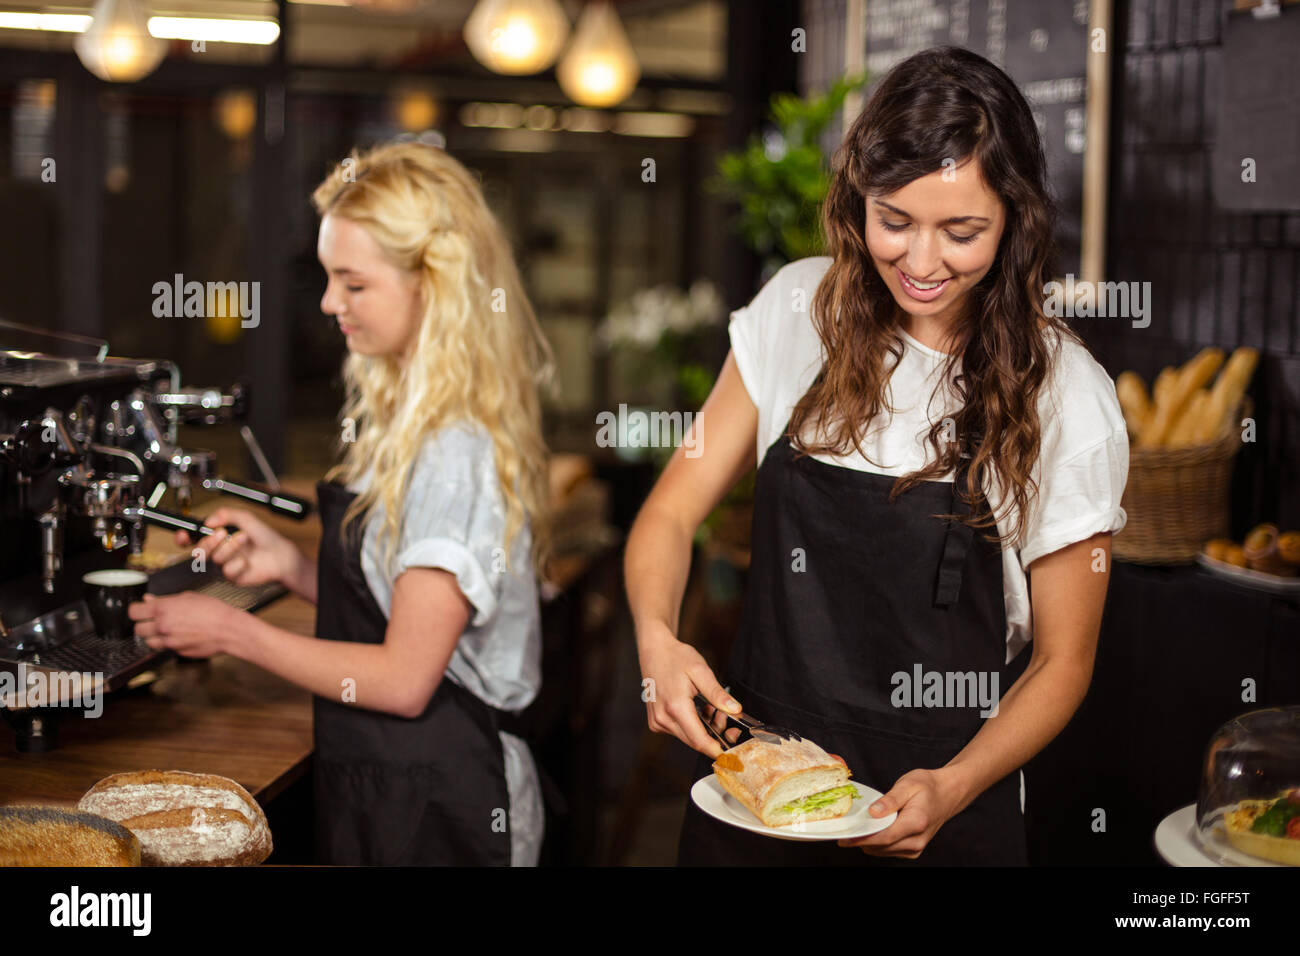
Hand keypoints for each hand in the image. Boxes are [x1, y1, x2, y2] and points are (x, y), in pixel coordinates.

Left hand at [128, 592, 248, 658]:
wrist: (228, 629)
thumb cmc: (213, 610)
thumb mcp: (188, 597)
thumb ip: (165, 600)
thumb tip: (148, 600)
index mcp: (163, 608)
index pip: (133, 612)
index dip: (136, 610)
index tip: (140, 610)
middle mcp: (162, 626)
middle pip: (137, 628)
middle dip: (144, 624)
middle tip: (153, 620)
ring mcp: (168, 641)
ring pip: (147, 641)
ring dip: (153, 636)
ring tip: (166, 629)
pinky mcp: (176, 652)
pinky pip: (163, 648)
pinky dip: (167, 643)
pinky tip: (178, 636)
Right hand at [177, 507, 299, 588]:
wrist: (280, 554)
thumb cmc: (263, 537)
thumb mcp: (245, 518)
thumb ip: (226, 514)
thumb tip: (209, 520)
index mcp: (216, 537)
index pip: (192, 539)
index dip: (183, 538)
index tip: (183, 535)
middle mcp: (218, 552)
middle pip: (199, 550)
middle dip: (209, 541)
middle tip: (223, 533)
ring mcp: (224, 565)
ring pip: (215, 558)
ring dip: (230, 547)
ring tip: (244, 538)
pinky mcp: (232, 577)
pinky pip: (227, 570)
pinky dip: (239, 563)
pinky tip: (248, 560)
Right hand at [637, 622, 741, 757]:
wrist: (655, 651)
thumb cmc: (676, 658)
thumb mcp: (701, 671)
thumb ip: (717, 693)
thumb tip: (735, 710)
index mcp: (675, 707)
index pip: (699, 740)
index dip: (717, 750)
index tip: (732, 755)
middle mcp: (663, 718)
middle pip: (695, 741)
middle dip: (715, 735)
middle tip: (727, 718)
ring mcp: (657, 721)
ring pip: (688, 737)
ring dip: (705, 729)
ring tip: (712, 708)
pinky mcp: (656, 722)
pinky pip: (680, 731)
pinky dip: (693, 725)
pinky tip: (699, 710)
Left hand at [837, 767, 961, 858]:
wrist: (947, 793)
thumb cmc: (927, 786)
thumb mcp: (907, 785)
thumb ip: (890, 800)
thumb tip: (873, 812)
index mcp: (916, 822)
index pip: (884, 837)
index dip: (863, 839)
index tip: (845, 838)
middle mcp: (917, 840)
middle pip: (882, 847)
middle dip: (861, 841)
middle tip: (844, 831)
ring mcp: (916, 847)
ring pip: (884, 851)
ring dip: (869, 842)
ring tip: (857, 828)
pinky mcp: (913, 850)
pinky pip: (889, 851)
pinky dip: (878, 844)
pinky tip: (872, 831)